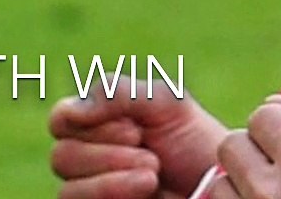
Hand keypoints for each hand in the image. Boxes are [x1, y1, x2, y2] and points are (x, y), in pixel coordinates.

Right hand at [48, 79, 229, 198]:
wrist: (220, 181)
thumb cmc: (194, 141)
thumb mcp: (166, 102)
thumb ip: (119, 92)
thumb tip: (75, 107)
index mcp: (97, 123)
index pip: (61, 119)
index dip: (90, 123)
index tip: (135, 128)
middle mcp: (88, 157)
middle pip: (62, 156)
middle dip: (108, 155)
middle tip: (152, 157)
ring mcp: (93, 189)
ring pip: (68, 188)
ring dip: (112, 180)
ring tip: (153, 175)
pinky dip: (110, 193)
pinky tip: (147, 191)